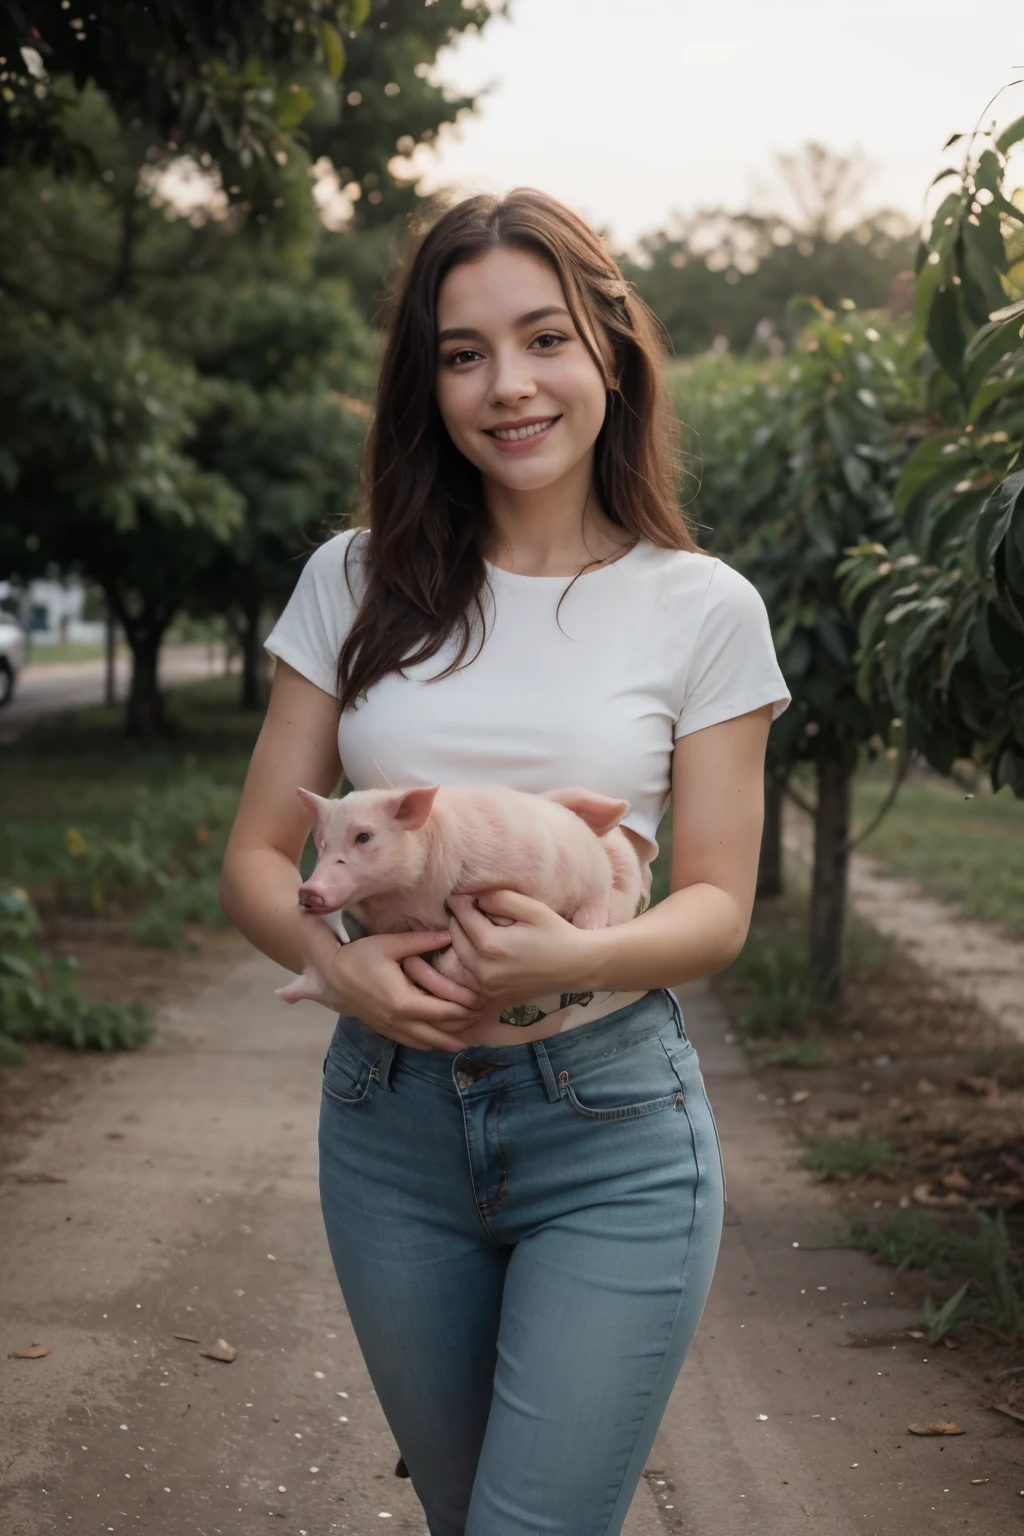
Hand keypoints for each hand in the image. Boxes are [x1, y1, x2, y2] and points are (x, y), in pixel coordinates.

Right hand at [327, 930, 486, 1052]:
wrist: (330, 974)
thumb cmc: (359, 956)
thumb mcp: (390, 944)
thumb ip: (421, 941)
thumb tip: (449, 934)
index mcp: (403, 1001)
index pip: (443, 1011)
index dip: (465, 1009)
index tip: (482, 1003)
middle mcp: (398, 1021)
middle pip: (439, 1032)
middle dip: (463, 1027)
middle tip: (482, 1019)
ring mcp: (390, 1029)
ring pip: (426, 1042)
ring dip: (449, 1041)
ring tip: (469, 1036)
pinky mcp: (384, 1030)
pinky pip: (413, 1043)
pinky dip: (430, 1043)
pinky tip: (442, 1041)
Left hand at [402, 890, 594, 1008]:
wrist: (577, 967)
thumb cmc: (557, 934)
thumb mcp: (532, 909)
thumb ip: (500, 898)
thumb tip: (477, 897)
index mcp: (490, 946)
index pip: (462, 917)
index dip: (460, 901)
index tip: (461, 892)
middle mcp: (483, 970)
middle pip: (456, 938)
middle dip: (458, 919)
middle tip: (466, 905)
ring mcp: (487, 986)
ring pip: (461, 956)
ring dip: (463, 939)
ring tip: (474, 923)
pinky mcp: (493, 995)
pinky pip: (472, 972)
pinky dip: (472, 957)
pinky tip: (485, 945)